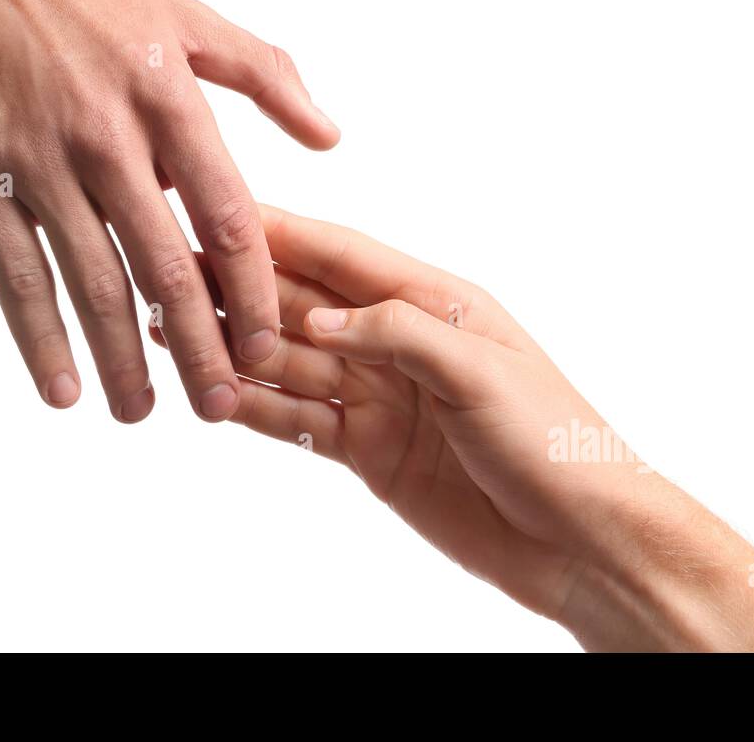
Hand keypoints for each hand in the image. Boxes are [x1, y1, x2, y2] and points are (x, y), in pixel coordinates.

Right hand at [0, 0, 337, 420]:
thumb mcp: (189, 16)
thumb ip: (267, 75)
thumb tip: (330, 139)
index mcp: (170, 98)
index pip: (228, 217)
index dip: (253, 290)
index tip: (268, 346)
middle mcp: (108, 136)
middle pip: (166, 266)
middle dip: (199, 347)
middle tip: (219, 408)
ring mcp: (37, 160)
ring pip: (92, 280)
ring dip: (123, 357)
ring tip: (142, 415)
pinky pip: (14, 271)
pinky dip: (38, 337)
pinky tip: (63, 389)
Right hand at [153, 205, 753, 650]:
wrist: (579, 539)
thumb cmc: (554, 443)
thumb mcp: (481, 372)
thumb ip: (398, 334)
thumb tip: (319, 315)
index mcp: (434, 303)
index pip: (341, 256)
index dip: (279, 234)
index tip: (218, 212)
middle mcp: (398, 342)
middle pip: (304, 304)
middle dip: (241, 291)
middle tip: (174, 277)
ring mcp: (380, 396)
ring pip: (292, 362)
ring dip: (239, 350)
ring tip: (177, 337)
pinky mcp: (369, 448)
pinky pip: (301, 419)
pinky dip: (259, 409)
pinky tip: (218, 397)